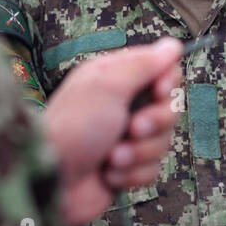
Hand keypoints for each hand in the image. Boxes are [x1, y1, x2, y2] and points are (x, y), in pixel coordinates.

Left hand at [43, 37, 182, 225]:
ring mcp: (126, 138)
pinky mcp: (127, 168)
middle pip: (169, 108)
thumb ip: (143, 64)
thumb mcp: (108, 86)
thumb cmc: (75, 126)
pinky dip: (132, 173)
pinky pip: (152, 169)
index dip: (168, 82)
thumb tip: (172, 45)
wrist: (53, 180)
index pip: (163, 71)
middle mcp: (123, 105)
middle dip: (154, 122)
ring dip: (139, 152)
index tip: (159, 91)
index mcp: (116, 78)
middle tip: (132, 128)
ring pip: (163, 142)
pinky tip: (108, 174)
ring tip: (112, 157)